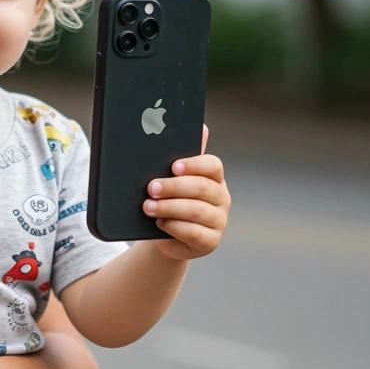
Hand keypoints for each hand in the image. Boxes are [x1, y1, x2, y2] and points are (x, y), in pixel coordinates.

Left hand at [144, 124, 230, 260]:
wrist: (166, 235)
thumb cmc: (170, 200)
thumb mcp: (171, 179)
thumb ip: (180, 156)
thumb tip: (200, 127)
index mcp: (214, 178)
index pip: (212, 166)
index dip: (194, 165)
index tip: (173, 166)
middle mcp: (221, 198)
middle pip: (201, 188)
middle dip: (173, 187)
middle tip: (151, 188)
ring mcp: (219, 221)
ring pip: (196, 211)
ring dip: (169, 207)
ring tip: (148, 206)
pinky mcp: (211, 241)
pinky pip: (194, 233)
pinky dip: (174, 226)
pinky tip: (160, 222)